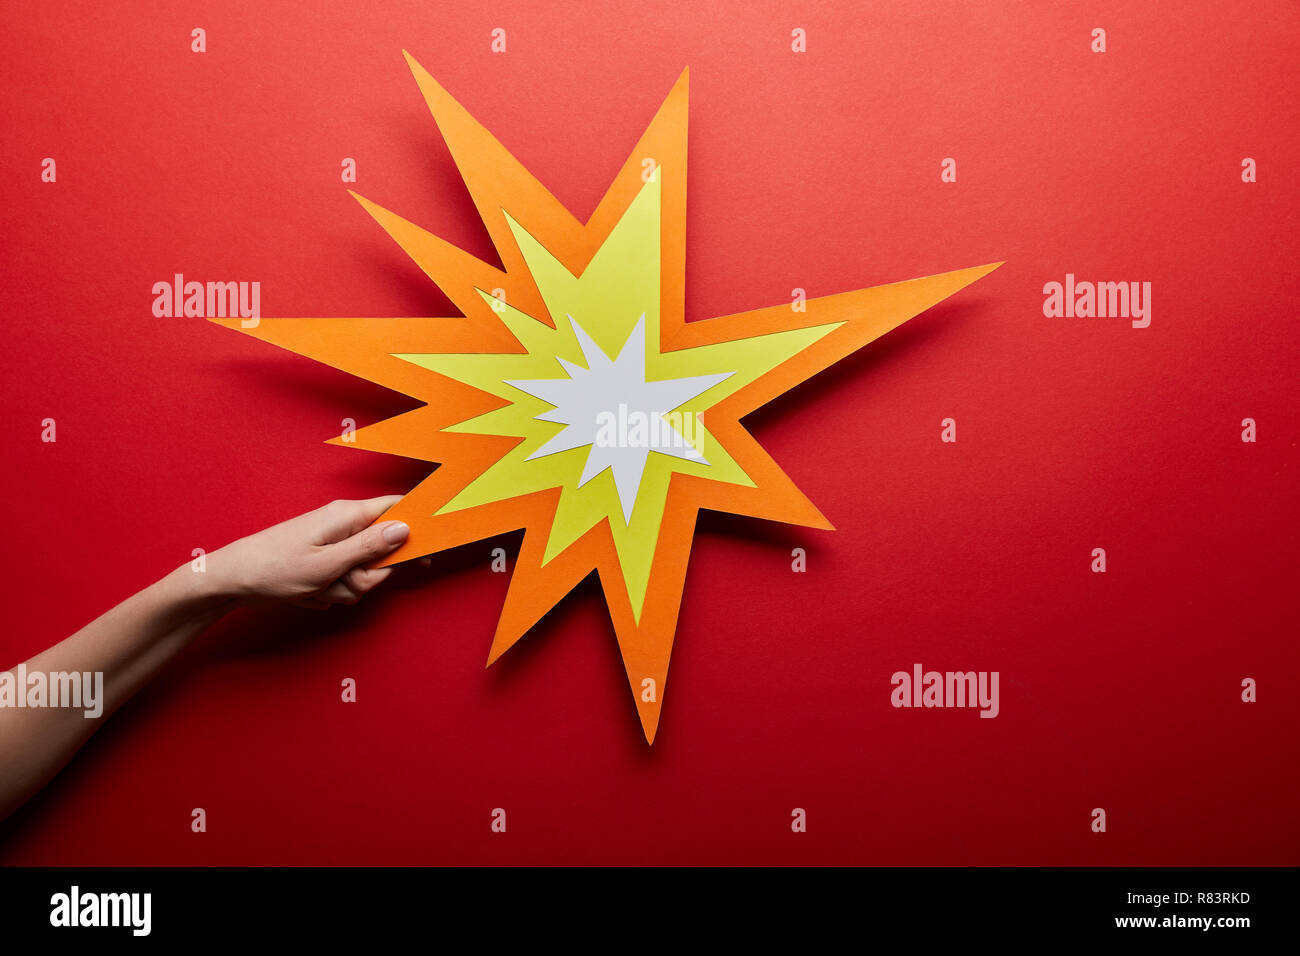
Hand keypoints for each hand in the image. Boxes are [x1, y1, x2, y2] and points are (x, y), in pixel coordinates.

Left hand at [207, 497, 410, 608]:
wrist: (232, 580)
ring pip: (364, 571)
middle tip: (343, 581)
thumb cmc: (274, 568)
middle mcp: (344, 525)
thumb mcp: (327, 563)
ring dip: (346, 587)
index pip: (398, 508)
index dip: (419, 528)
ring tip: (317, 588)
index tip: (430, 551)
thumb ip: (370, 547)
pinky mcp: (324, 560)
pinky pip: (344, 580)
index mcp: (348, 515)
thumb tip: (406, 528)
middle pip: (384, 551)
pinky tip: (309, 592)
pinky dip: (331, 592)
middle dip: (369, 574)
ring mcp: (334, 544)